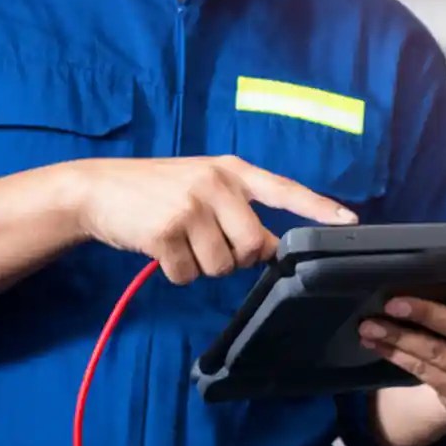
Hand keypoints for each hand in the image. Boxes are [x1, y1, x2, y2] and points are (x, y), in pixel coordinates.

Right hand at [68, 155, 356, 284]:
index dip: (317, 208)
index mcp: (233, 170)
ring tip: (181, 242)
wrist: (96, 189)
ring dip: (201, 266)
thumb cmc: (158, 190)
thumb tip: (267, 249)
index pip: (285, 190)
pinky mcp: (165, 231)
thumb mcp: (203, 184)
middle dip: (235, 257)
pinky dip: (176, 272)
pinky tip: (161, 250)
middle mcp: (217, 184)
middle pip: (254, 246)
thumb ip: (238, 209)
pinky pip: (188, 274)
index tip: (349, 222)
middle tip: (208, 243)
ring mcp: (191, 206)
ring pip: (222, 266)